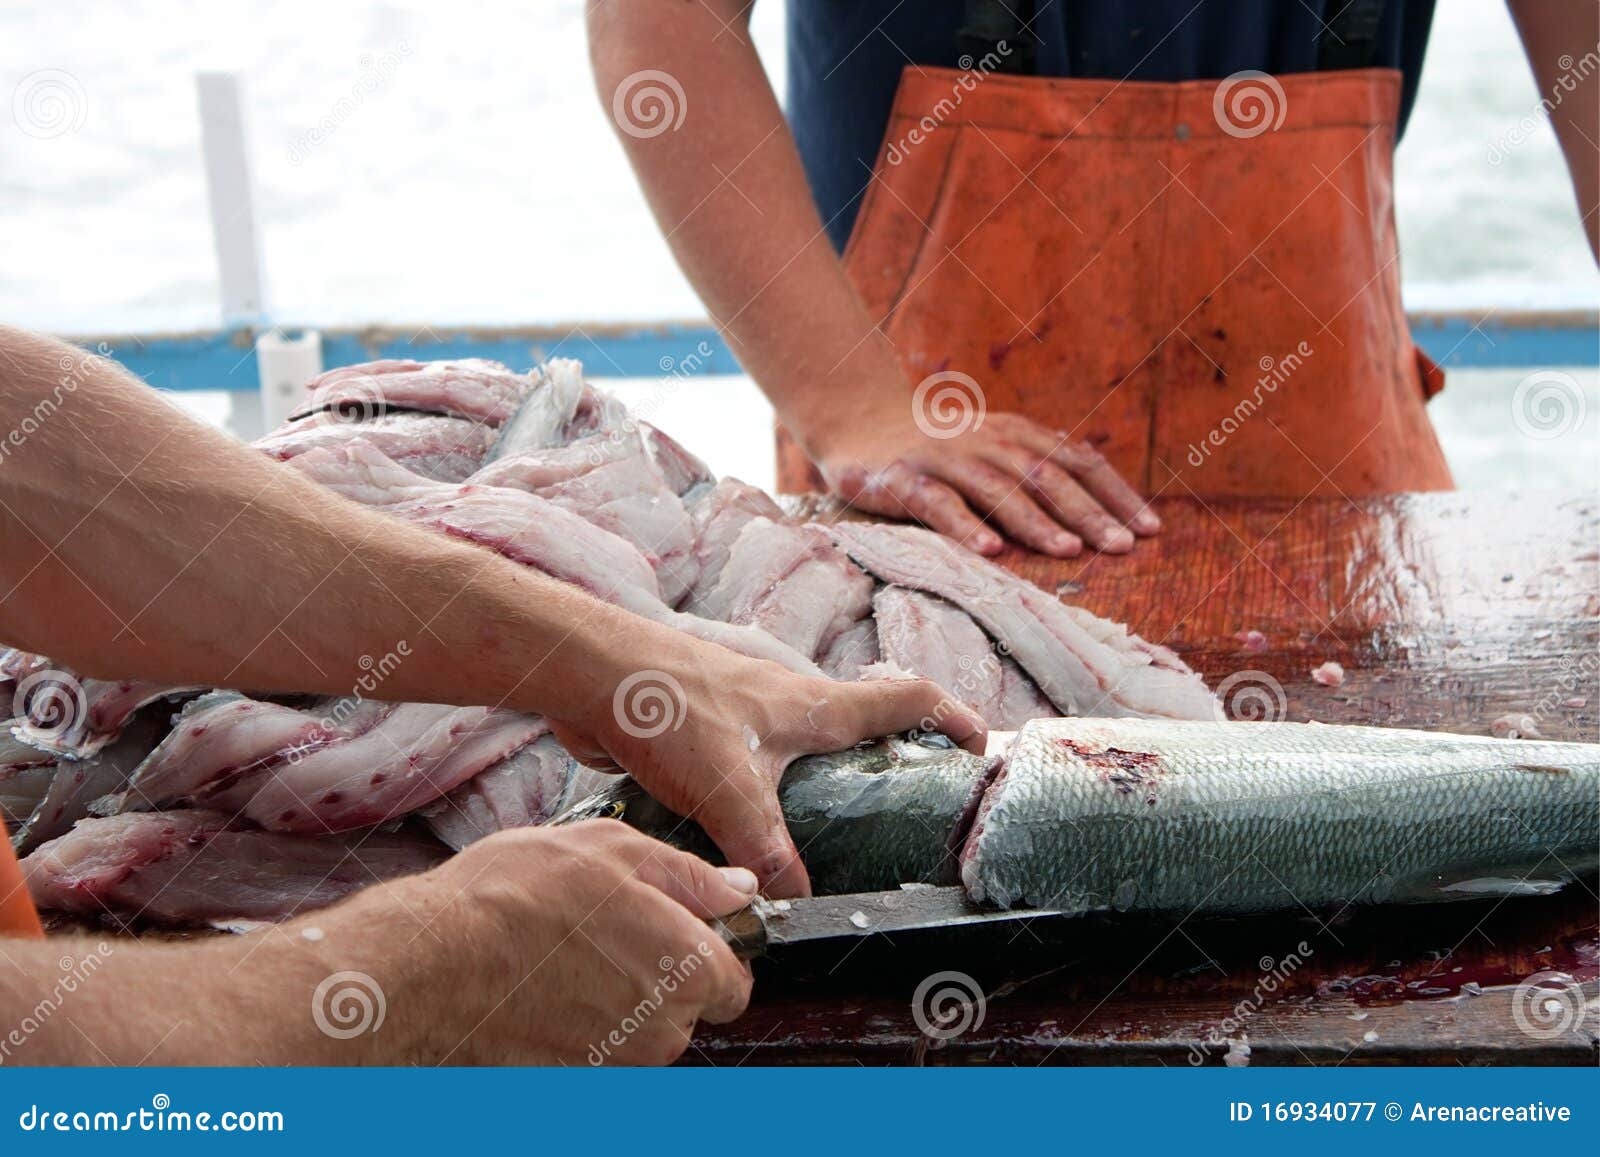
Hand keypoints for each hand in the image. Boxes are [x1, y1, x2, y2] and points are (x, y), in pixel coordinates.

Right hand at [315, 822, 757, 1065]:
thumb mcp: (615, 849)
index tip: (680, 925)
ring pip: (642, 1029)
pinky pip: (598, 1048)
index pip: (734, 979)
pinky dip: (580, 1021)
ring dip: (619, 995)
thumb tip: (738, 888)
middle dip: (661, 970)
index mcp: (688, 967)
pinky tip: (546, 984)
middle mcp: (663, 1027)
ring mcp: (618, 1061)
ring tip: (568, 951)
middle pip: (687, 1007)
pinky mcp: (576, 1078)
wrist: (433, 966)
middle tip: (608, 926)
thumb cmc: (517, 899)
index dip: (710, 948)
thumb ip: (690, 875)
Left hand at [548, 649, 985, 897]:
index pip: (905, 698)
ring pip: (802, 749)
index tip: (981, 745)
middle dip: (890, 761)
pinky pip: (753, 766)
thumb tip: (795, 904)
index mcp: (814, 706)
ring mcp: (746, 714)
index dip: (951, 718)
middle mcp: (788, 704)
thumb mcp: (726, 786)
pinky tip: (746, 837)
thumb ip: (765, 851)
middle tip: (903, 812)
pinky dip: (766, 795)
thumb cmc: (666, 703)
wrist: (589, 672)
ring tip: (829, 839)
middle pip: (860, 725)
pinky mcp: (706, 730)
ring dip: (823, 783)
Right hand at [814, 398, 1158, 557]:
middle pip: (1046, 474)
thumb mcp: (992, 449)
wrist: (858, 421)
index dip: (1115, 493)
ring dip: (1035, 520)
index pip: (1077, 461)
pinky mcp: (903, 479)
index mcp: (1015, 433)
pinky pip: (939, 505)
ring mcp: (945, 458)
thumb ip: (1035, 470)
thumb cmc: (938, 449)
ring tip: (1069, 551)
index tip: (1151, 529)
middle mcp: (986, 440)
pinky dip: (966, 527)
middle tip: (1123, 545)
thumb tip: (1101, 510)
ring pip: (997, 488)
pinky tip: (991, 553)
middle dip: (1088, 511)